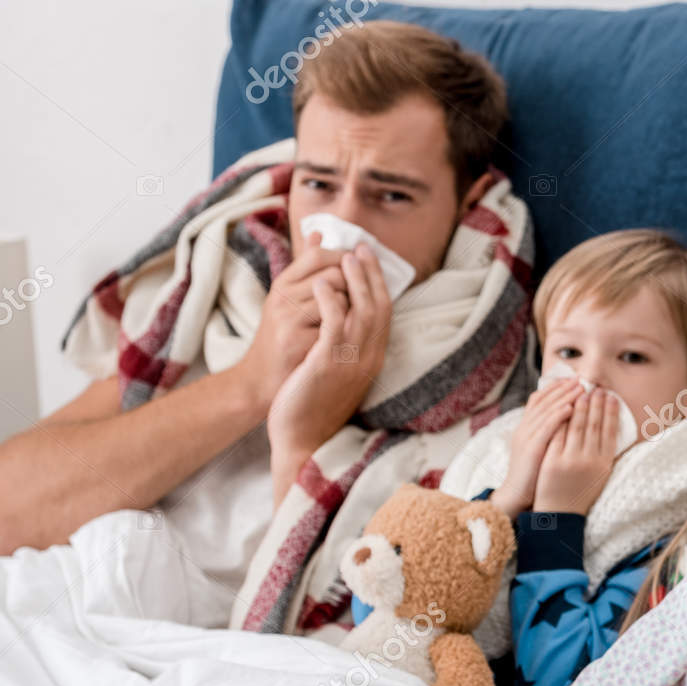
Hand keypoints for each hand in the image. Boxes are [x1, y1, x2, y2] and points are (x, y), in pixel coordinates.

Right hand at [233, 232, 345, 409]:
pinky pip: (336, 325)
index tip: (353, 275)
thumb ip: (304, 267)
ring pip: (339, 298)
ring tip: (343, 326)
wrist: (260, 383)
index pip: (319, 254)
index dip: (343, 260)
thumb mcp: (287, 299)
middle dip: (352, 286)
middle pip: (334, 272)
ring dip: (351, 311)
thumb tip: (319, 232)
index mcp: (282, 284)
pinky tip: (338, 343)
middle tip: (351, 305)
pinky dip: (344, 333)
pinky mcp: (296, 341)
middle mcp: (282, 296)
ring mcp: (288, 318)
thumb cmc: (281, 339)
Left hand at [267, 243, 394, 461]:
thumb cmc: (314, 403)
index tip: (368, 257)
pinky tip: (319, 283)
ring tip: (344, 256)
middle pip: (379, 305)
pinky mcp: (327, 363)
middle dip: (371, 273)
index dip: (378, 281)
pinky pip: (335, 324)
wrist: (302, 438)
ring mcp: (351, 361)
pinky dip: (330, 299)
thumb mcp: (333, 367)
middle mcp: (369, 357)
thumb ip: (340, 339)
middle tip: (360, 247)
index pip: (384, 311)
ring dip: (355, 280)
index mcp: (373, 357)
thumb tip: (341, 312)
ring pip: (363, 310)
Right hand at [490, 378, 583, 516]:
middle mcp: (524, 428)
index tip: (573, 380)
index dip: (555, 388)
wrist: (516, 495)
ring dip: (564, 397)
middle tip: (580, 379)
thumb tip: (566, 420)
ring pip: (546, 410)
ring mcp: (526, 438)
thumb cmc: (533, 474)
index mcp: (526, 428)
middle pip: (544, 401)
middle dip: (563, 389)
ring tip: (580, 388)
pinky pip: (546, 428)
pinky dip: (558, 415)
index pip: (539, 399)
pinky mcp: (531, 449)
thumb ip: (549, 434)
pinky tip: (571, 407)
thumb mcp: (539, 449)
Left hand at [532, 387, 619, 513]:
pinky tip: (562, 405)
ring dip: (579, 406)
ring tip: (581, 391)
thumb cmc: (581, 492)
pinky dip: (560, 418)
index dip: (611, 412)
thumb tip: (610, 428)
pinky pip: (558, 434)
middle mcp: (590, 461)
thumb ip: (603, 454)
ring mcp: (571, 461)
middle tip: (596, 387)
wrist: (560, 514)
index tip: (611, 396)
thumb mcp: (599, 476)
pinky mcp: (554, 462)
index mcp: (604, 463)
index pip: (610, 431)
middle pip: (594, 425)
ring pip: (576, 426)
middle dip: (596, 403)